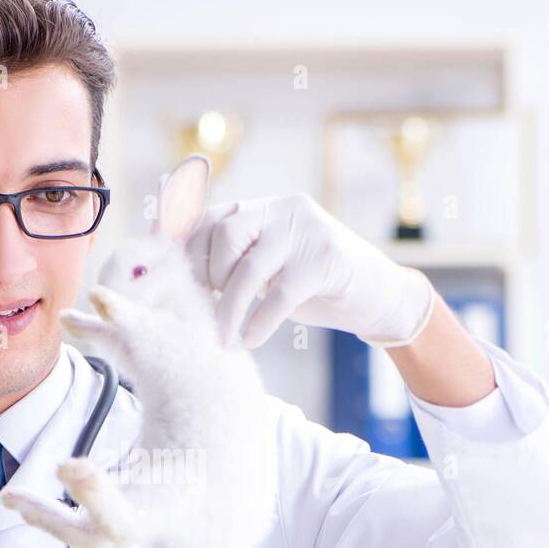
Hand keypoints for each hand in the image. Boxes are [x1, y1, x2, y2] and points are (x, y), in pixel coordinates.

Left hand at [185, 194, 436, 347]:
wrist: (380, 296)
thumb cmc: (316, 288)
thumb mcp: (269, 271)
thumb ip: (234, 266)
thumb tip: (182, 283)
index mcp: (263, 208)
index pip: (210, 217)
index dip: (185, 248)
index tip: (168, 283)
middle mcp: (282, 209)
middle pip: (225, 234)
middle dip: (208, 279)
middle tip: (207, 313)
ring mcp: (307, 230)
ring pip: (250, 268)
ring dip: (228, 309)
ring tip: (223, 339)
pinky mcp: (326, 258)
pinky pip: (280, 294)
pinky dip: (260, 321)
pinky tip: (251, 339)